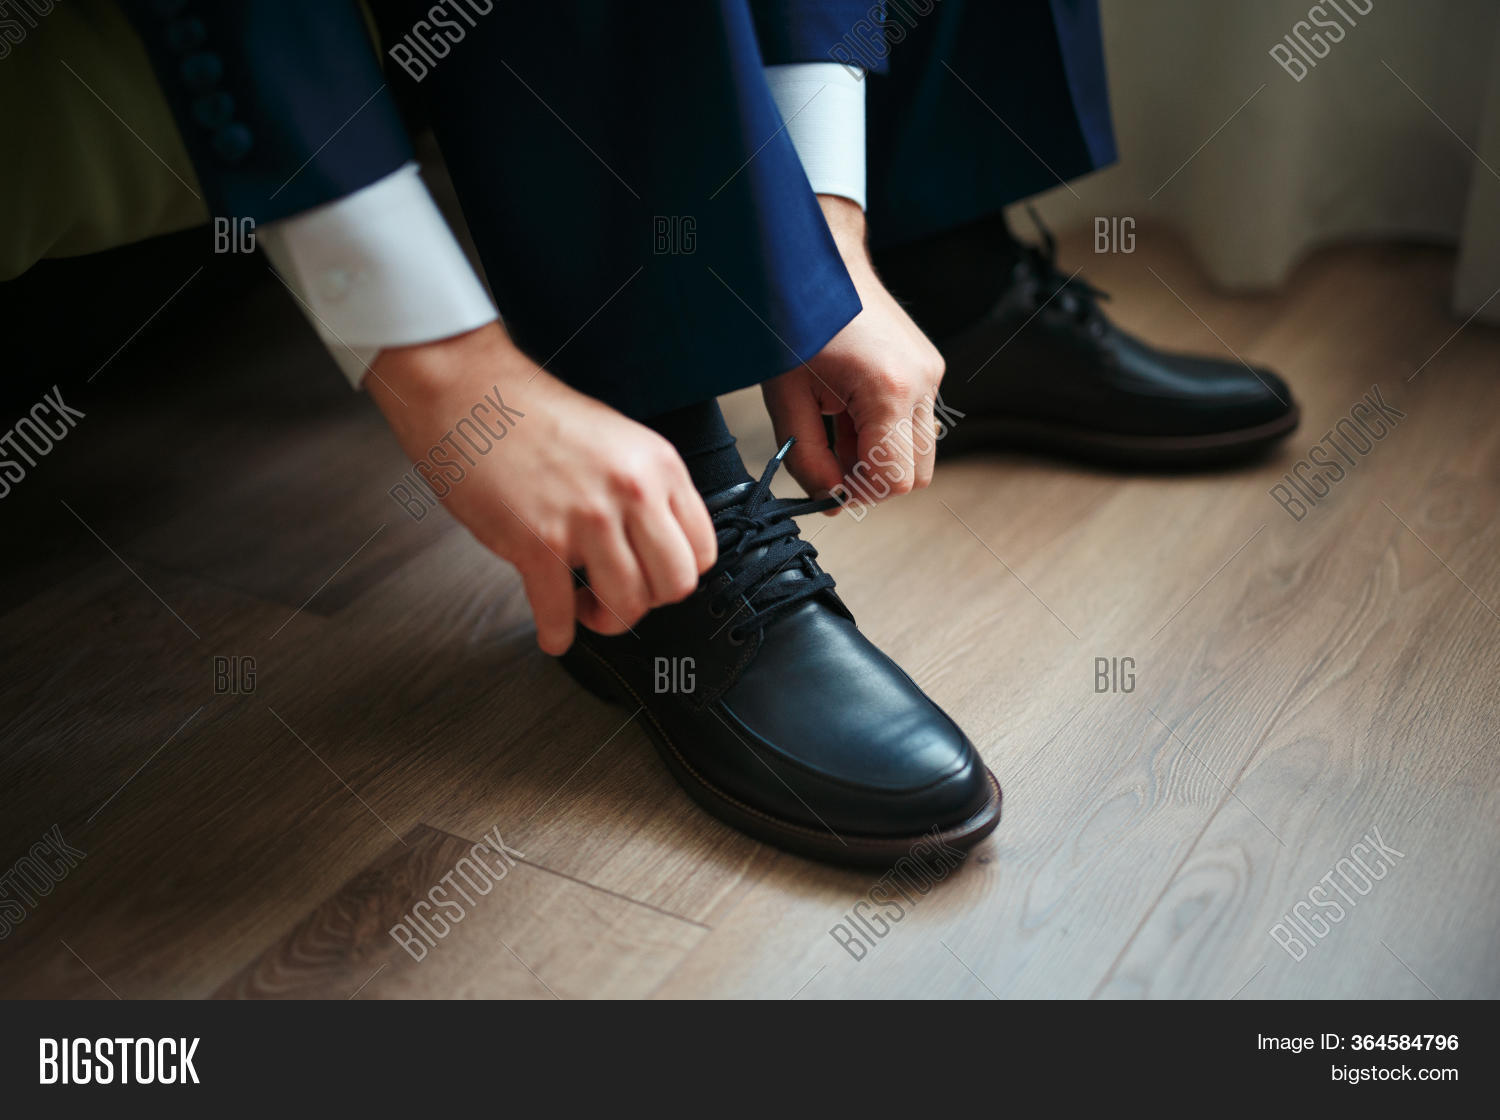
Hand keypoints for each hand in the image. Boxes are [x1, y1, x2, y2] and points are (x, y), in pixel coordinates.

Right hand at [368, 323, 716, 653]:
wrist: (466, 391)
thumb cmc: (531, 415)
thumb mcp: (617, 440)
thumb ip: (644, 489)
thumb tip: (654, 545)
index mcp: (659, 466)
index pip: (702, 550)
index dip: (674, 571)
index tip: (651, 574)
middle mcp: (632, 492)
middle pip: (675, 585)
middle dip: (648, 601)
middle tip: (619, 594)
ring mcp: (587, 518)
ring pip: (627, 606)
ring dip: (605, 619)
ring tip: (583, 605)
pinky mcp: (537, 542)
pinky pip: (560, 614)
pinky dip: (558, 633)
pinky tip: (553, 630)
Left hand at [761, 194, 943, 506]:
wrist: (819, 262)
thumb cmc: (797, 322)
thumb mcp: (788, 400)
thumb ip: (807, 458)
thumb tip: (828, 498)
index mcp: (889, 390)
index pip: (892, 480)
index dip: (858, 494)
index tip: (827, 488)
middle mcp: (922, 383)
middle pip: (915, 474)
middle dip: (873, 480)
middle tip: (831, 466)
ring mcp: (931, 373)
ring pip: (919, 451)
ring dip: (879, 456)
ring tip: (836, 432)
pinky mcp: (928, 366)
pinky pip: (915, 422)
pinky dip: (885, 431)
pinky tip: (849, 412)